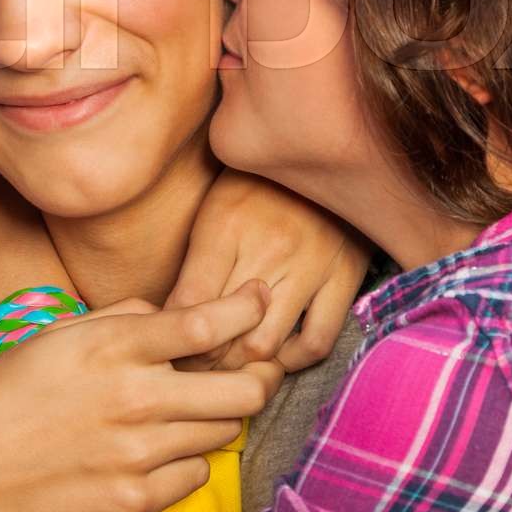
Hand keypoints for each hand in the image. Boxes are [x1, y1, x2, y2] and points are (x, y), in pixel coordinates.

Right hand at [0, 283, 275, 511]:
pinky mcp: (136, 498)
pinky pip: (196, 474)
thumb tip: (170, 313)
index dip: (247, 307)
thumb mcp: (57, 334)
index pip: (208, 321)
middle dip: (255, 375)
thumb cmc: (5, 393)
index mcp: (115, 347)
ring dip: (216, 417)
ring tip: (186, 409)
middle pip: (243, 389)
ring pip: (225, 432)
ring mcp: (139, 453)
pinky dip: (187, 459)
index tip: (257, 299)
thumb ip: (121, 317)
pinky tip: (158, 448)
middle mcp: (137, 398)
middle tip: (244, 369)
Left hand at [165, 170, 371, 371]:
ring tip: (233, 364)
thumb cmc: (258, 183)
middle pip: (224, 334)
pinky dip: (294, 359)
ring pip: (267, 345)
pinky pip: (318, 340)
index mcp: (225, 227)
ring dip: (244, 365)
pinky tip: (279, 353)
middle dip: (204, 360)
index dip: (174, 337)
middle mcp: (268, 248)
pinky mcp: (345, 276)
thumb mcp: (213, 209)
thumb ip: (194, 264)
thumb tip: (166, 318)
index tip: (170, 346)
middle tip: (198, 365)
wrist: (325, 145)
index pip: (188, 305)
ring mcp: (310, 265)